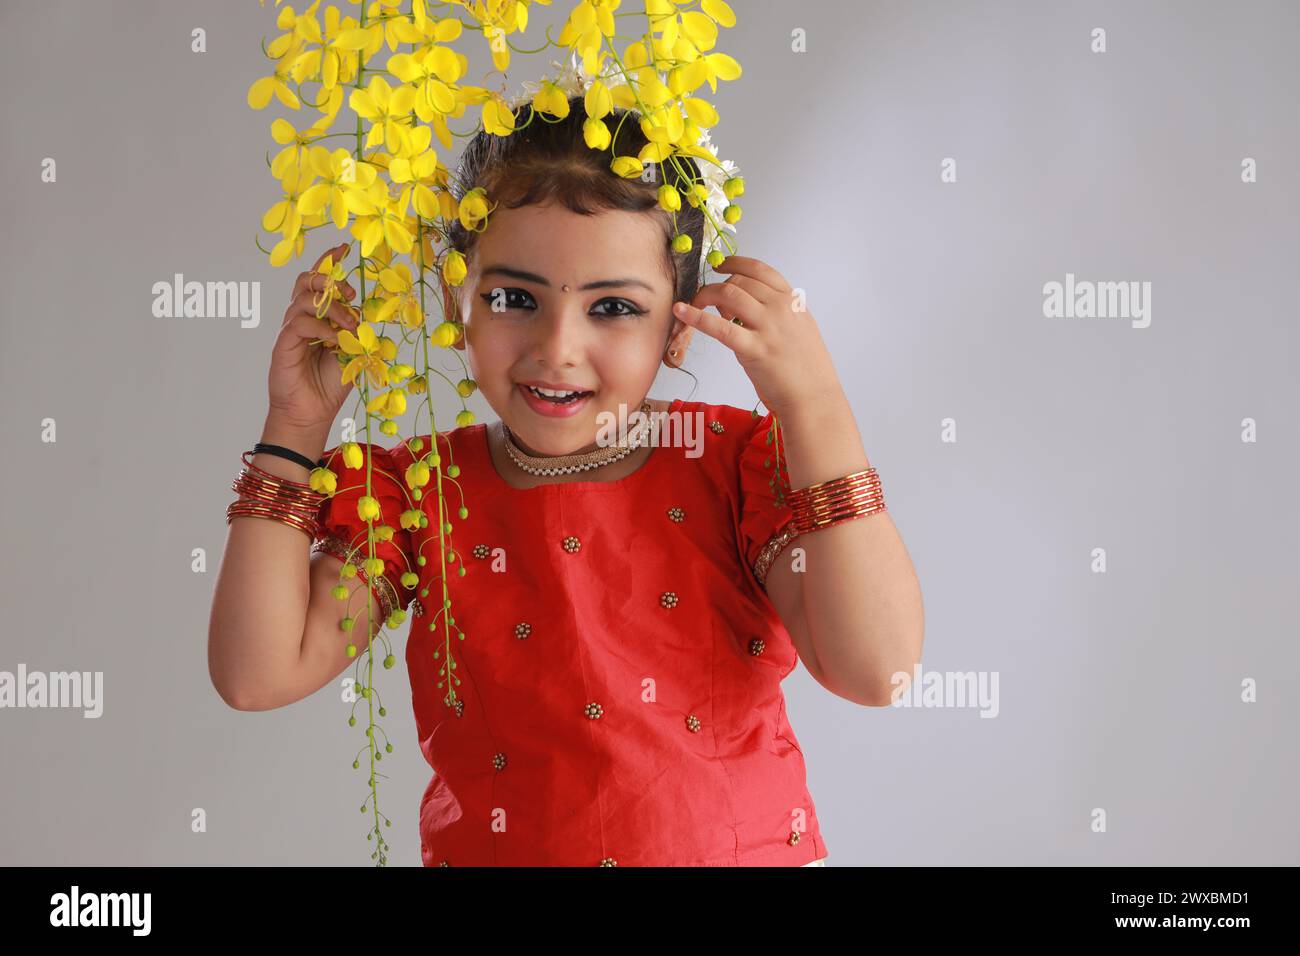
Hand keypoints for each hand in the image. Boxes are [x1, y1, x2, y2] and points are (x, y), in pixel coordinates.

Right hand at [266, 242, 360, 431]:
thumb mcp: (352, 352)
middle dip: (330, 278)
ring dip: (332, 307)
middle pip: (307, 280)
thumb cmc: (330, 384)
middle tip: (350, 294)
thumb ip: (357, 331)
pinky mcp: (283, 343)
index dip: (330, 261)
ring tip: (349, 325)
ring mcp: (291, 329)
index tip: (345, 247)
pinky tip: (335, 341)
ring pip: (304, 298)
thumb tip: (368, 313)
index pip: (320, 282)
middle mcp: (301, 318)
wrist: (312, 411)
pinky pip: (299, 322)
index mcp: (318, 316)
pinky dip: (322, 328)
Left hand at [671, 255, 842, 415]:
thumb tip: (735, 308)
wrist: (815, 398)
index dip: (734, 263)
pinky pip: (719, 327)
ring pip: (728, 294)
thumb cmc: (805, 370)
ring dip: (705, 295)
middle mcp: (781, 308)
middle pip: (739, 281)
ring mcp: (768, 328)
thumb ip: (773, 314)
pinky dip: (696, 316)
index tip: (719, 265)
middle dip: (716, 285)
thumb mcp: (798, 330)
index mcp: (792, 302)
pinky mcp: (754, 350)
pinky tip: (681, 311)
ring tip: (693, 305)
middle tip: (703, 298)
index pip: (759, 270)